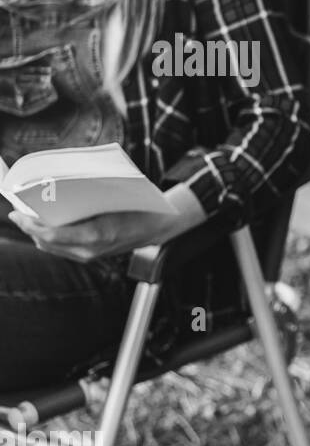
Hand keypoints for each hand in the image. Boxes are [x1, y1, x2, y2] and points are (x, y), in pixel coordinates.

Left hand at [8, 208, 189, 262]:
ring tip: (28, 218)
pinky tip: (45, 227)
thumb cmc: (137, 208)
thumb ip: (83, 197)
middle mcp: (90, 250)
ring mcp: (90, 256)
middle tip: (17, 212)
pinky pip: (60, 249)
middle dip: (29, 227)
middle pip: (46, 242)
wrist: (157, 226)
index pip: (51, 234)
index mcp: (95, 235)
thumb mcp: (110, 197)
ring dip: (37, 233)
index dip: (29, 224)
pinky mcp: (90, 256)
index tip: (15, 213)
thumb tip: (54, 189)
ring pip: (51, 247)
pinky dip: (49, 238)